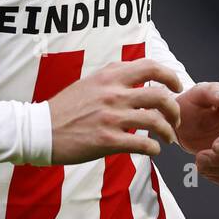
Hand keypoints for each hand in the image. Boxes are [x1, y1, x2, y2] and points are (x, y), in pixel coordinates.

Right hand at [47, 58, 182, 164]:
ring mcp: (111, 117)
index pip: (151, 67)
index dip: (171, 76)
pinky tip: (152, 150)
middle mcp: (113, 94)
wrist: (41, 129)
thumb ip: (113, 76)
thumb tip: (136, 74)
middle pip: (161, 96)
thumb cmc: (65, 107)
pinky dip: (154, 148)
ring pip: (156, 121)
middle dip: (175, 110)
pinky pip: (142, 144)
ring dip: (168, 131)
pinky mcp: (107, 140)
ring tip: (168, 137)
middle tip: (175, 119)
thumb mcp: (89, 81)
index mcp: (109, 76)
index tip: (177, 86)